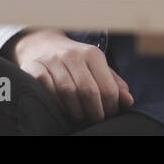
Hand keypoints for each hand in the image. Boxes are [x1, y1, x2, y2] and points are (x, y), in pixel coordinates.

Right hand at [9, 28, 133, 123]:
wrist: (42, 44)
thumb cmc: (74, 61)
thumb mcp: (96, 67)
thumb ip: (113, 83)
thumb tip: (128, 101)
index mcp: (92, 54)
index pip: (108, 87)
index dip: (111, 107)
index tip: (109, 115)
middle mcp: (73, 55)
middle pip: (88, 91)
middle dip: (94, 112)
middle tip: (95, 119)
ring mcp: (52, 61)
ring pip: (68, 92)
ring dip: (76, 111)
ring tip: (80, 115)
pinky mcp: (35, 68)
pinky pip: (48, 91)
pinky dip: (57, 104)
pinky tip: (62, 107)